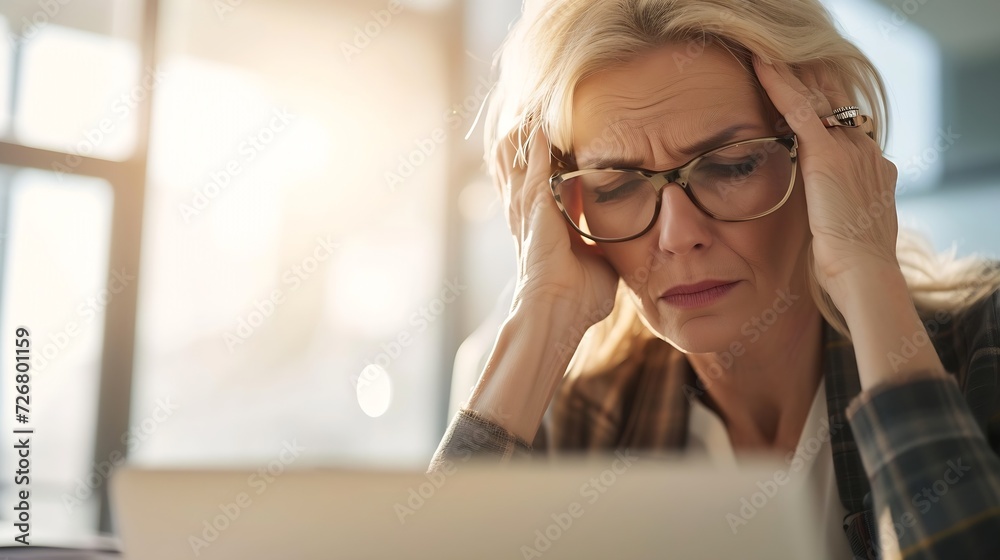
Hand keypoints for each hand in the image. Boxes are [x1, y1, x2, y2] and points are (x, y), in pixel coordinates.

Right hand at [496, 125, 618, 324]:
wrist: (557, 313)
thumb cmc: (578, 300)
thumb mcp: (599, 264)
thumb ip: (608, 246)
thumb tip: (636, 245)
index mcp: (545, 225)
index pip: (542, 182)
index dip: (547, 160)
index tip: (557, 137)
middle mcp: (529, 213)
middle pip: (520, 164)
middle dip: (525, 139)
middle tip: (532, 110)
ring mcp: (527, 209)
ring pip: (519, 160)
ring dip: (526, 135)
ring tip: (531, 107)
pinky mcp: (534, 206)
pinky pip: (535, 165)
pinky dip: (538, 143)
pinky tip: (541, 122)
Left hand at [752, 56, 900, 297]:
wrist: (864, 272)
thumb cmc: (852, 265)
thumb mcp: (849, 230)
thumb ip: (837, 211)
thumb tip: (825, 215)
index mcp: (876, 169)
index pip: (850, 128)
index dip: (829, 109)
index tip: (810, 97)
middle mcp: (867, 152)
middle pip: (837, 106)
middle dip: (812, 84)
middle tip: (786, 64)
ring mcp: (850, 151)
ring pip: (818, 100)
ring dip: (793, 76)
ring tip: (768, 58)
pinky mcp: (827, 156)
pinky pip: (801, 109)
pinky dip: (779, 85)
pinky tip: (760, 66)